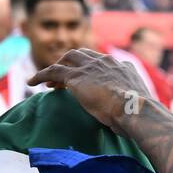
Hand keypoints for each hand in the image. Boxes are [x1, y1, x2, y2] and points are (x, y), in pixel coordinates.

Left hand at [28, 49, 147, 129]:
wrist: (135, 110)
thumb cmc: (140, 115)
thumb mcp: (139, 106)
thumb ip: (133, 104)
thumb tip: (133, 117)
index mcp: (123, 67)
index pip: (102, 62)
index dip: (90, 68)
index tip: (85, 78)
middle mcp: (106, 62)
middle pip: (83, 55)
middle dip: (72, 63)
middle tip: (63, 79)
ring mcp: (90, 67)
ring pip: (67, 59)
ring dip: (57, 68)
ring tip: (46, 81)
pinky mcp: (75, 77)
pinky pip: (53, 71)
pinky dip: (41, 75)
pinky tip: (32, 82)